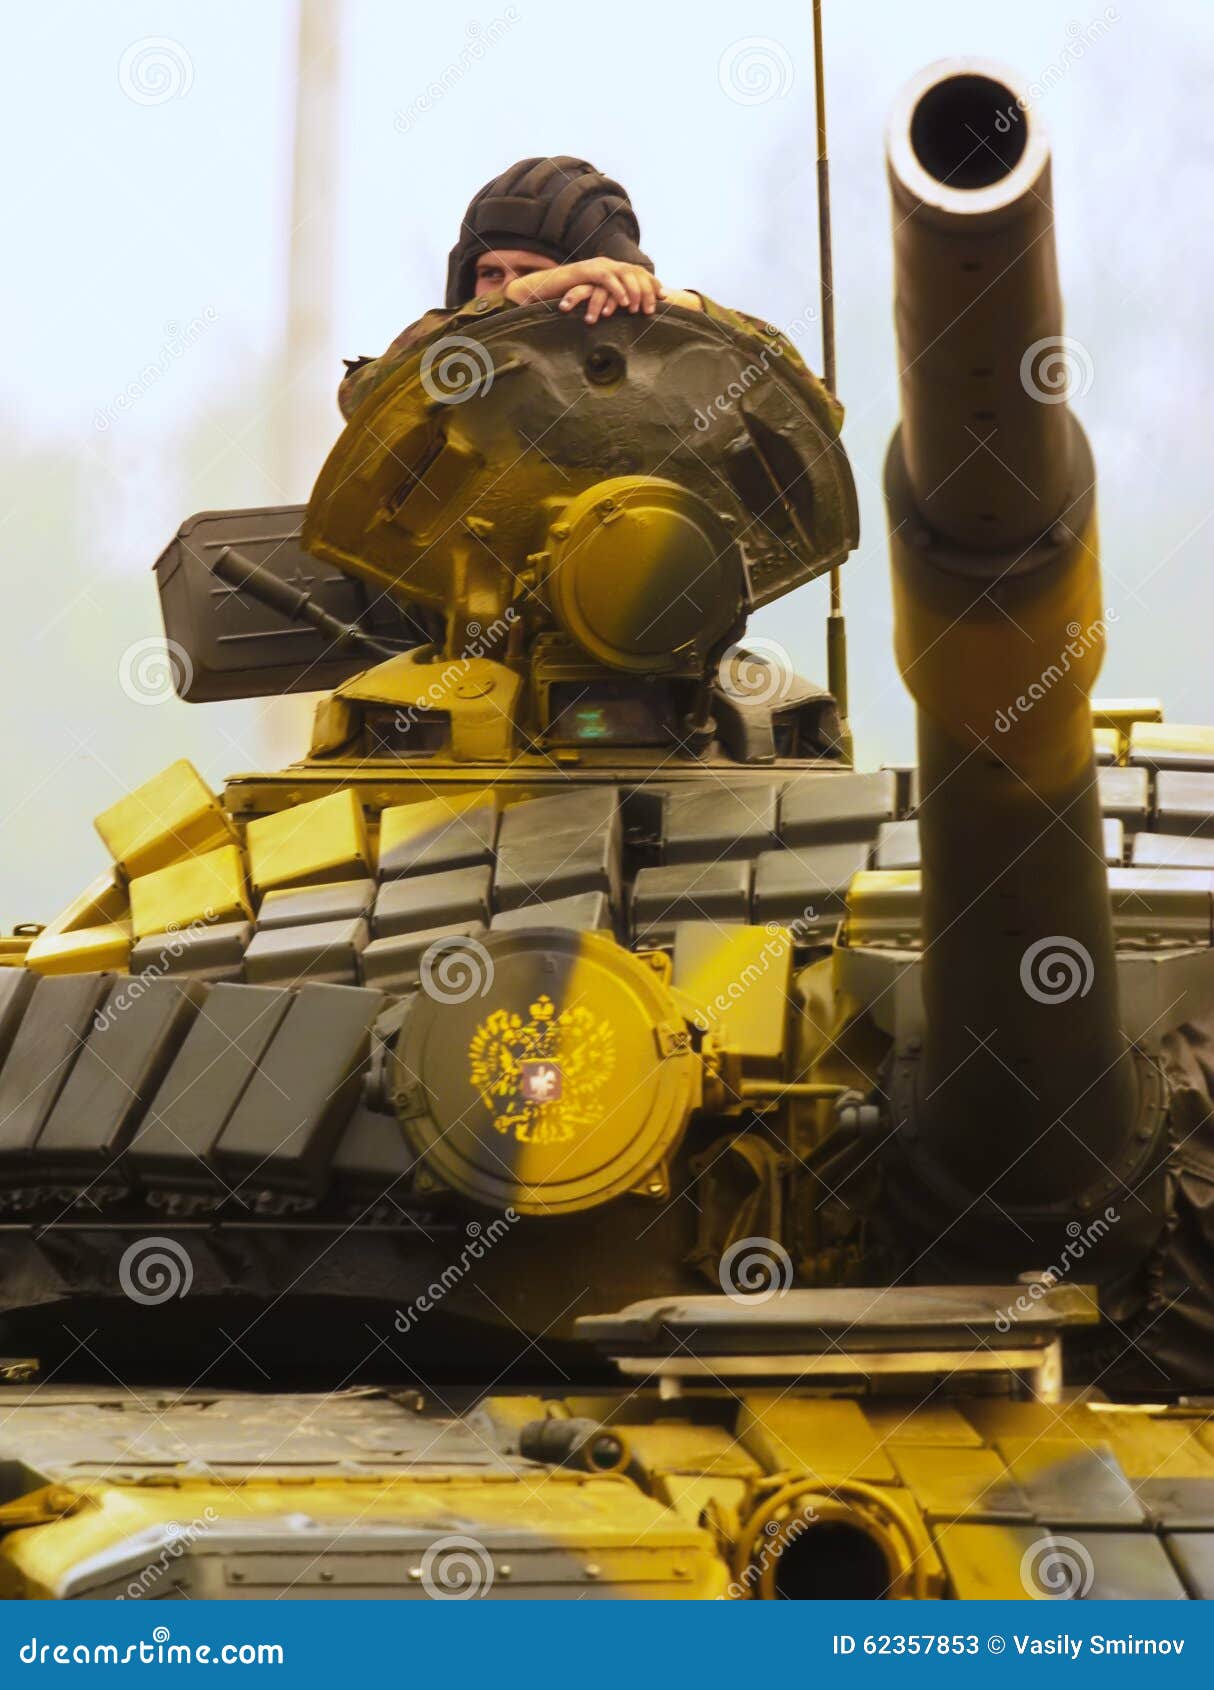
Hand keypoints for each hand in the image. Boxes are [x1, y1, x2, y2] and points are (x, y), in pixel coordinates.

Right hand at [505, 257, 663, 323]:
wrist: (542, 289)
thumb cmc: (567, 299)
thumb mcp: (594, 301)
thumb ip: (609, 303)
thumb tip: (625, 316)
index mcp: (610, 270)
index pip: (637, 273)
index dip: (651, 284)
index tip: (665, 298)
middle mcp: (606, 264)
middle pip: (634, 272)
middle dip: (646, 290)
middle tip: (652, 309)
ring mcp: (596, 266)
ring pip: (623, 273)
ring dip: (634, 291)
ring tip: (639, 309)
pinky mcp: (585, 271)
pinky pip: (606, 278)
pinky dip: (616, 289)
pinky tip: (623, 302)